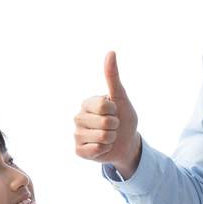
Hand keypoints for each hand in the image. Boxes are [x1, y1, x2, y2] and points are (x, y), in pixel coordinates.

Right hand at [74, 50, 140, 176]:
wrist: (126, 142)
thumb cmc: (123, 118)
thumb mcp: (120, 97)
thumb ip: (113, 76)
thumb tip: (111, 52)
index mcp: (86, 103)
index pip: (104, 106)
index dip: (115, 110)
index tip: (115, 112)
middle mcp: (78, 117)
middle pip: (105, 122)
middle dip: (115, 126)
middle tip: (113, 127)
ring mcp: (76, 134)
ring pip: (102, 137)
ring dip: (112, 139)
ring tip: (109, 137)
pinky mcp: (78, 150)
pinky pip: (95, 150)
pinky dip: (104, 150)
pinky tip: (102, 148)